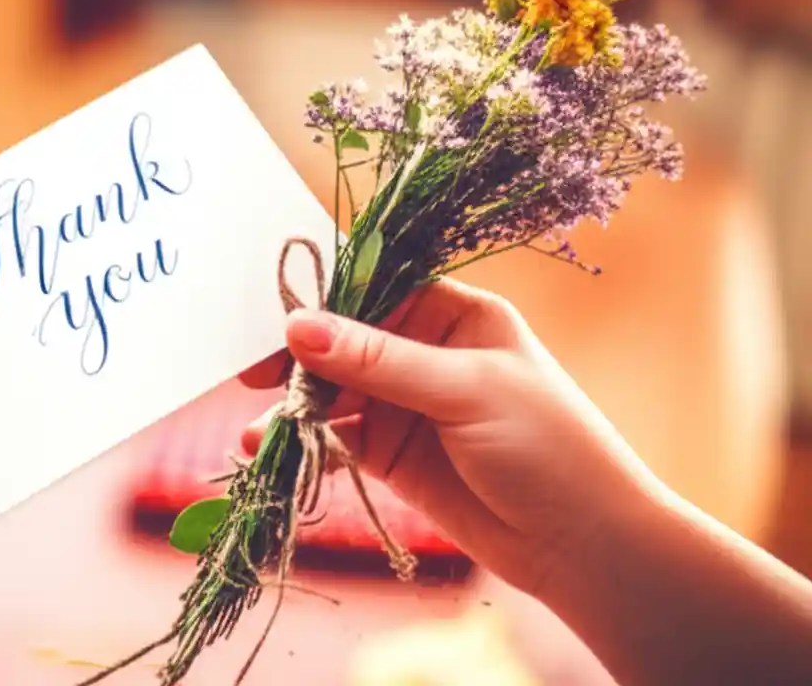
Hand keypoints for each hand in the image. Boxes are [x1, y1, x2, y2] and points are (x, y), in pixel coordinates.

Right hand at [240, 279, 659, 594]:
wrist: (582, 544)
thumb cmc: (548, 447)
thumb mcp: (463, 391)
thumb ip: (377, 361)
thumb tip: (298, 326)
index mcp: (456, 316)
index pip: (376, 291)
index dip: (325, 304)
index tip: (274, 322)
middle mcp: (426, 353)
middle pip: (345, 343)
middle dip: (300, 361)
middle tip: (251, 378)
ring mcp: (407, 405)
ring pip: (334, 394)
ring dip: (297, 409)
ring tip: (258, 430)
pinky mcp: (393, 454)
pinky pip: (337, 438)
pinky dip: (307, 443)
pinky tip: (275, 449)